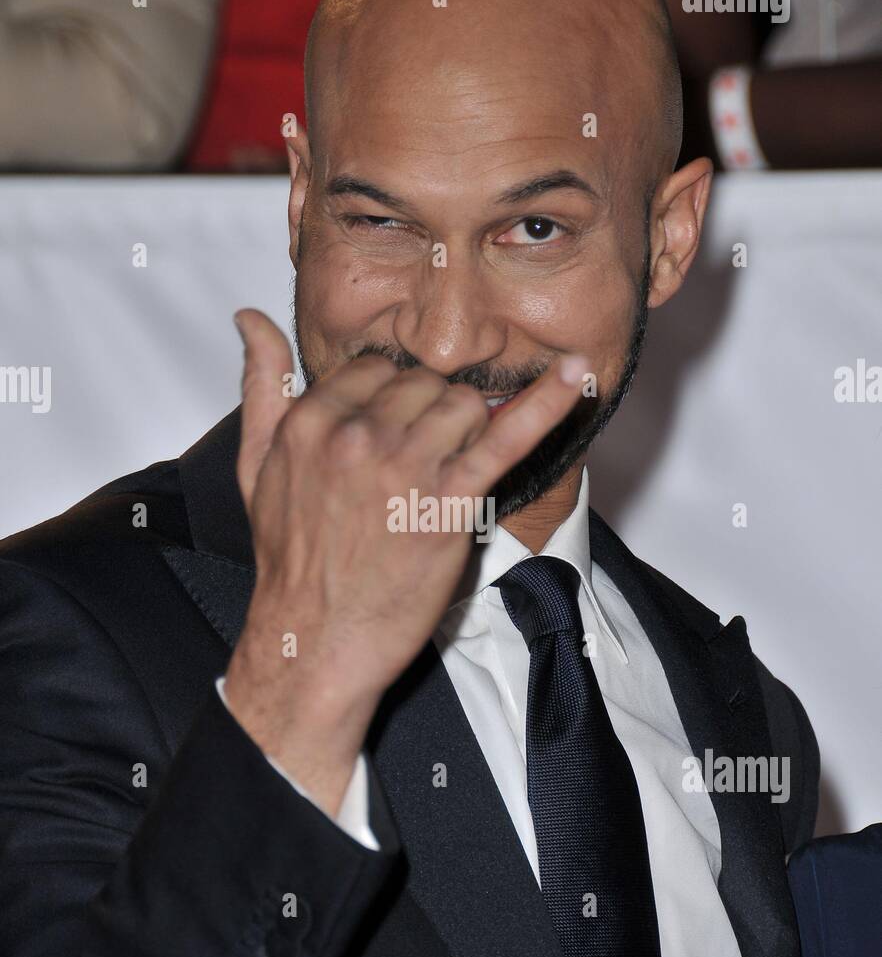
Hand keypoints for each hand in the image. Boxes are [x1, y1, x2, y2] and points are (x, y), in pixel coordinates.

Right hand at [224, 309, 587, 813]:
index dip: (391, 398)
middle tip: (417, 468)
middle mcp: (358, 434)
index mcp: (312, 421)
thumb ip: (261, 386)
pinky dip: (546, 404)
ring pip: (462, 404)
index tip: (394, 431)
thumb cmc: (290, 559)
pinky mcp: (451, 502)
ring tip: (443, 478)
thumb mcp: (254, 465)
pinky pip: (507, 436)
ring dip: (464, 433)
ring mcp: (407, 466)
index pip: (375, 368)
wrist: (314, 639)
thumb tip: (250, 317)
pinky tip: (576, 375)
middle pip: (422, 383)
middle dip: (428, 415)